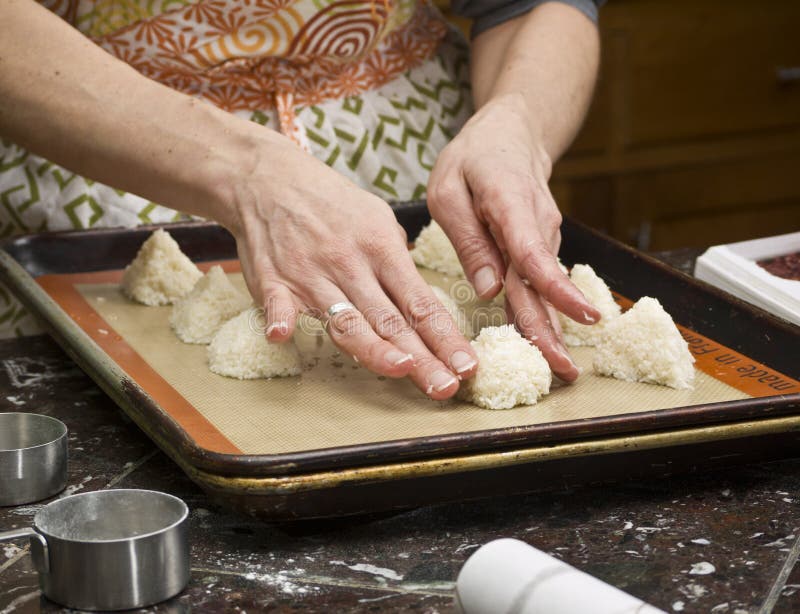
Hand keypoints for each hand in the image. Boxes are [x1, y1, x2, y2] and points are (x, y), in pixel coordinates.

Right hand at [224, 130, 477, 398]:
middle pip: (391, 320)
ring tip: (400, 369)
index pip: (420, 302)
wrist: (270, 178)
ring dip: (372, 347)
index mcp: (381, 249)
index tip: (466, 365)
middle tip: (446, 387)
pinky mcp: (274, 279)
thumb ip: (397, 259)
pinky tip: (283, 336)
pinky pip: (277, 302)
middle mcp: (351, 265)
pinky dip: (279, 318)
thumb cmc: (329, 201)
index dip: (445, 336)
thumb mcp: (377, 217)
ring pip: (346, 320)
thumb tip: (417, 294)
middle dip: (422, 356)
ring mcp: (312, 274)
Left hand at [427, 93, 598, 380]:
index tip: (582, 317)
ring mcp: (544, 237)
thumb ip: (468, 240)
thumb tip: (488, 290)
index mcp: (510, 205)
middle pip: (543, 284)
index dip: (556, 288)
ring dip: (551, 328)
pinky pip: (538, 283)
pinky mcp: (541, 247)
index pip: (534, 253)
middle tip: (564, 370)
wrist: (512, 136)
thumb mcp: (449, 190)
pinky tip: (547, 345)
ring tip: (560, 369)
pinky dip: (543, 313)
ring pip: (543, 288)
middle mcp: (536, 226)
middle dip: (555, 329)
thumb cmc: (473, 160)